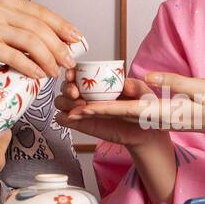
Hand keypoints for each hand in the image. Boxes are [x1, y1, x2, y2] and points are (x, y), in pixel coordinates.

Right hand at [0, 0, 80, 80]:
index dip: (62, 26)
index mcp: (7, 1)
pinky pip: (16, 57)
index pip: (41, 12)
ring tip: (55, 72)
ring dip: (48, 59)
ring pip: (31, 42)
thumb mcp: (2, 27)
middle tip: (69, 62)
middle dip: (59, 46)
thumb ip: (24, 29)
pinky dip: (31, 68)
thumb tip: (59, 42)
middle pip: (39, 28)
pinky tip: (38, 76)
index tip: (77, 39)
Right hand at [54, 71, 168, 148]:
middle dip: (66, 88)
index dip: (70, 71)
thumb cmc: (140, 110)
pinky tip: (74, 117)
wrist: (141, 132)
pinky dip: (64, 117)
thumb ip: (137, 87)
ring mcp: (81, 109)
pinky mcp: (80, 124)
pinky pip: (62, 119)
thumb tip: (126, 84)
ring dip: (65, 102)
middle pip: (64, 86)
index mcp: (97, 82)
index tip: (73, 74)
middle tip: (76, 93)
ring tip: (80, 106)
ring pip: (60, 101)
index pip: (76, 72)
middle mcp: (86, 94)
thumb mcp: (144, 95)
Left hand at [60, 70, 204, 143]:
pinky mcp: (160, 116)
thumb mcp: (200, 88)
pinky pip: (132, 113)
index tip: (80, 108)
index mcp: (162, 112)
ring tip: (75, 104)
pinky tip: (104, 102)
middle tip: (65, 106)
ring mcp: (157, 119)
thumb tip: (147, 77)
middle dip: (92, 111)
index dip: (101, 109)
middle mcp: (155, 117)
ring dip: (99, 110)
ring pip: (121, 114)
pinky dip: (114, 108)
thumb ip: (174, 82)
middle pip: (117, 114)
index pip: (126, 110)